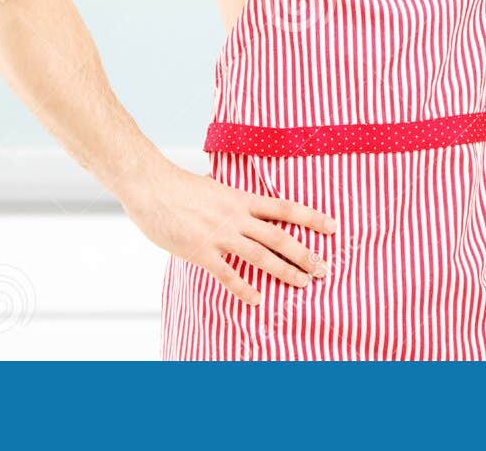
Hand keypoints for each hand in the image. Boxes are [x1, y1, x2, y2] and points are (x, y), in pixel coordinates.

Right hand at [118, 158, 335, 305]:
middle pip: (280, 237)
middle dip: (305, 253)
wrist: (152, 187)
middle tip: (323, 268)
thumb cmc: (180, 187)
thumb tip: (245, 206)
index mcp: (242, 198)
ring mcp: (220, 235)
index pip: (285, 208)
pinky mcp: (202, 252)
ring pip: (261, 256)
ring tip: (302, 283)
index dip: (311, 217)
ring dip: (285, 271)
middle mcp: (236, 217)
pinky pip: (228, 274)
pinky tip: (257, 299)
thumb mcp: (215, 188)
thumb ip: (233, 200)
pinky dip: (244, 288)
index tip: (333, 226)